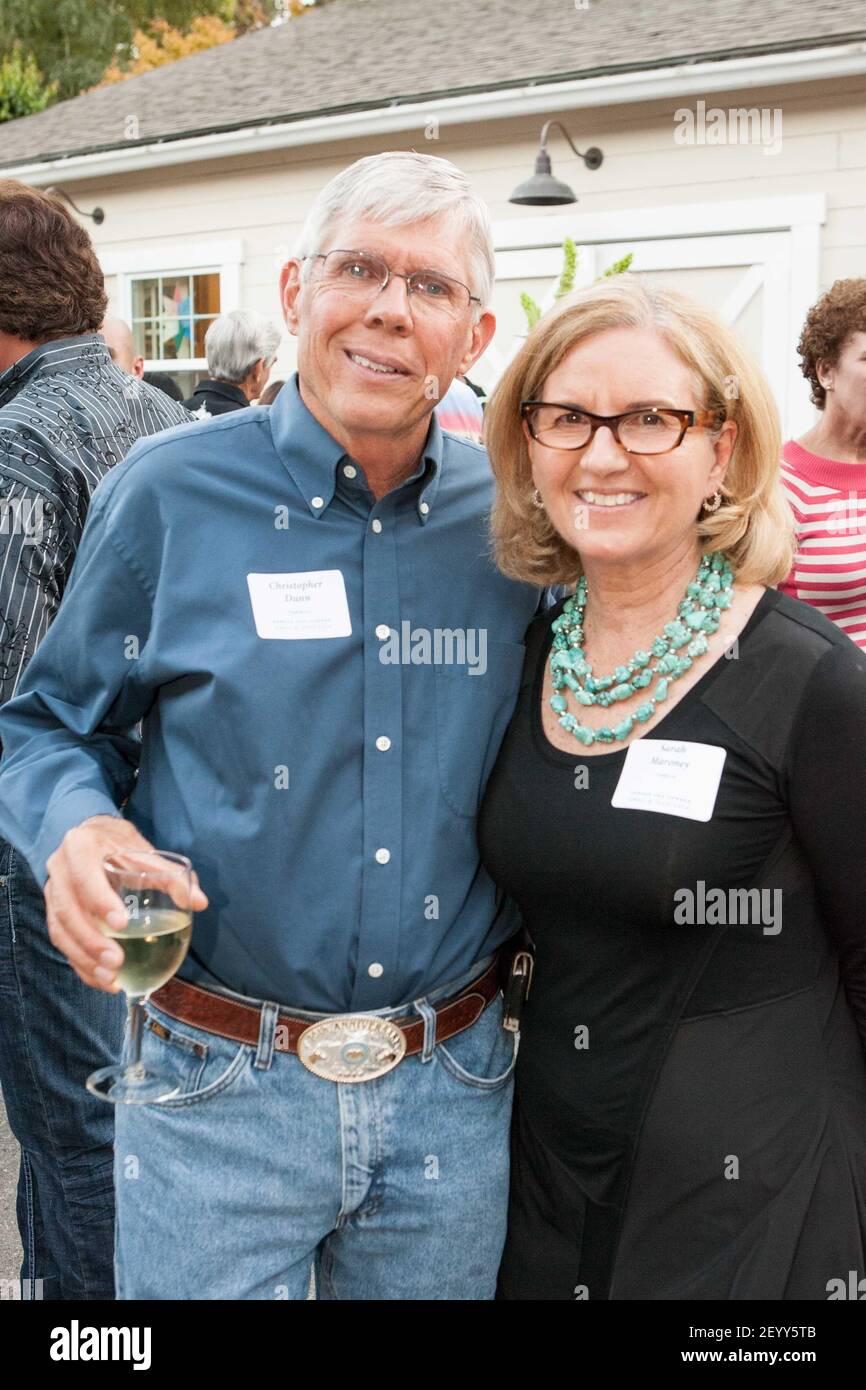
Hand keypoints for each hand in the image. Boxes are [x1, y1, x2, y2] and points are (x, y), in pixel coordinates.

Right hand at [44, 816, 208, 991]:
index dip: (100, 901)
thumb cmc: (122, 846)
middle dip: (91, 941)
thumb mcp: (146, 854)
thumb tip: (200, 903)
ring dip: (85, 959)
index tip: (122, 925)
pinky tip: (103, 980)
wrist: (95, 839)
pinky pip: (62, 942)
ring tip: (111, 979)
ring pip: (61, 931)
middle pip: (68, 911)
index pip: (85, 876)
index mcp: (80, 847)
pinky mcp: (54, 913)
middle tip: (116, 962)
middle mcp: (59, 870)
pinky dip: (82, 964)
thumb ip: (172, 878)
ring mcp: (53, 893)